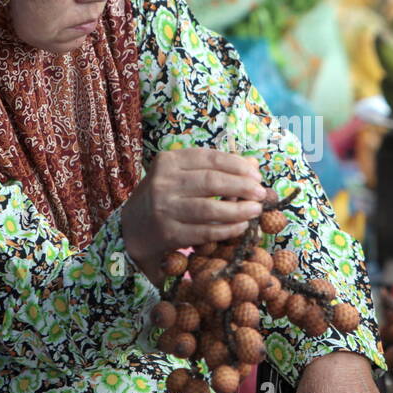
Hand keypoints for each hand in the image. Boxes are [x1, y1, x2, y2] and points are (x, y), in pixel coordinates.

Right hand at [121, 148, 267, 285]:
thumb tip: (253, 166)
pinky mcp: (168, 234)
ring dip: (238, 210)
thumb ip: (213, 169)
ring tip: (256, 210)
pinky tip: (241, 227)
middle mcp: (163, 183)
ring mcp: (164, 209)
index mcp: (168, 161)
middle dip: (242, 187)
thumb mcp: (181, 175)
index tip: (256, 174)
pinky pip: (204, 232)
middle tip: (261, 193)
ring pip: (209, 209)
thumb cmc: (165, 197)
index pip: (209, 158)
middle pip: (211, 182)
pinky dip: (227, 230)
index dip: (237, 165)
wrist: (132, 229)